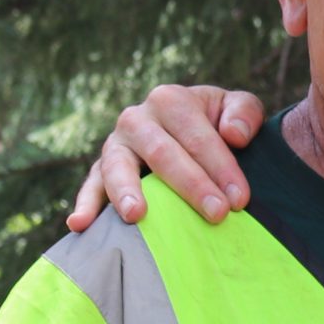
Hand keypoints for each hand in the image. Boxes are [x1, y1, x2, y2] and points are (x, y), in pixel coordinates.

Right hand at [66, 86, 266, 230]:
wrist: (188, 129)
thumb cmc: (217, 123)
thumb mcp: (236, 107)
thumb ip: (244, 112)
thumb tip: (234, 135)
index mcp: (170, 100)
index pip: (198, 136)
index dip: (221, 167)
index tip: (240, 200)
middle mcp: (137, 119)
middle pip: (162, 153)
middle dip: (191, 185)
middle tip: (216, 214)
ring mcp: (115, 145)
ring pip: (117, 166)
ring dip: (126, 191)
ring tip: (136, 216)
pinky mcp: (100, 170)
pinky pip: (90, 186)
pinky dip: (85, 204)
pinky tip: (79, 224)